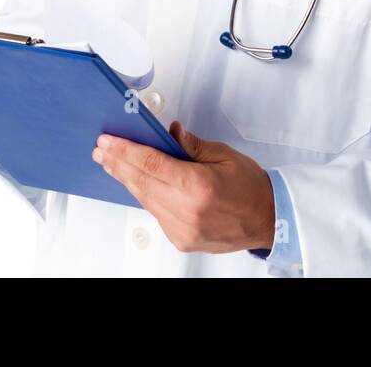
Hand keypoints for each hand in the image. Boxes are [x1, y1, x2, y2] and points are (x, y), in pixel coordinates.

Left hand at [92, 120, 275, 253]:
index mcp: (198, 186)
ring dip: (127, 180)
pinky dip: (144, 196)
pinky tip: (136, 183)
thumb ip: (191, 144)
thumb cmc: (251, 188)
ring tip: (112, 164)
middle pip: (141, 182)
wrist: (269, 220)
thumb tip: (169, 132)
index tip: (108, 142)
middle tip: (101, 151)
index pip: (150, 163)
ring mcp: (183, 229)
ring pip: (145, 199)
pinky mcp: (181, 239)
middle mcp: (188, 211)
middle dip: (118, 164)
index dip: (125, 151)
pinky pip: (155, 213)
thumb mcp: (223, 155)